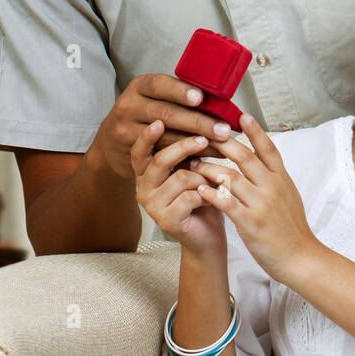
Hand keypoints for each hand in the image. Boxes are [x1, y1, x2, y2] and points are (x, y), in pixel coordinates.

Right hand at [88, 73, 232, 182]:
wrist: (112, 141)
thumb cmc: (147, 113)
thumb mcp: (155, 98)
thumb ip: (179, 96)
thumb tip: (220, 98)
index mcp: (140, 86)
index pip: (159, 84)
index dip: (180, 91)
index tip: (200, 98)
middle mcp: (129, 105)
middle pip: (166, 113)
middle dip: (198, 122)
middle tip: (223, 129)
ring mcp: (126, 130)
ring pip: (165, 137)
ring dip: (197, 142)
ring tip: (221, 144)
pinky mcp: (130, 153)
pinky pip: (162, 155)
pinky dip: (187, 156)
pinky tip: (206, 156)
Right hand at [131, 120, 225, 255]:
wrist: (207, 234)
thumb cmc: (202, 198)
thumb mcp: (193, 170)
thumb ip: (187, 154)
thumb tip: (199, 124)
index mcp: (147, 175)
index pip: (139, 153)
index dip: (147, 138)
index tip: (158, 121)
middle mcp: (144, 190)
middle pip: (160, 161)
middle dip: (185, 147)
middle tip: (205, 139)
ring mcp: (153, 207)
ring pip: (181, 178)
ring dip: (204, 177)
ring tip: (215, 182)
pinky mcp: (167, 221)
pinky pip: (190, 197)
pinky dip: (208, 194)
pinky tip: (214, 198)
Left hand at [192, 113, 316, 286]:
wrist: (300, 257)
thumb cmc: (292, 228)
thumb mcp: (289, 196)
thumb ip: (275, 178)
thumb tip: (263, 162)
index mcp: (282, 179)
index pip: (268, 148)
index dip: (255, 131)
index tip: (241, 116)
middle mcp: (272, 186)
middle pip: (244, 157)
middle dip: (222, 144)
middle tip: (203, 136)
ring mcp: (261, 203)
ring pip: (230, 177)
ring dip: (209, 169)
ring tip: (193, 164)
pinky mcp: (250, 222)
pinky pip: (226, 203)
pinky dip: (211, 194)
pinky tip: (198, 190)